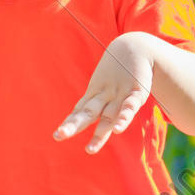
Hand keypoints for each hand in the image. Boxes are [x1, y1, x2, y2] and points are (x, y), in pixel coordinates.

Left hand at [53, 32, 154, 153]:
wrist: (135, 45)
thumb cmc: (117, 70)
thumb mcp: (105, 87)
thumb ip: (97, 105)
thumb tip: (90, 122)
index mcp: (96, 95)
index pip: (80, 111)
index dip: (69, 122)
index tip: (57, 135)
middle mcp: (104, 96)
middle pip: (88, 113)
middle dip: (74, 125)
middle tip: (60, 135)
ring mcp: (119, 93)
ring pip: (108, 114)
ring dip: (100, 131)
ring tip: (90, 149)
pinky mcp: (136, 91)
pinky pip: (129, 106)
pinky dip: (124, 117)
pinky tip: (118, 129)